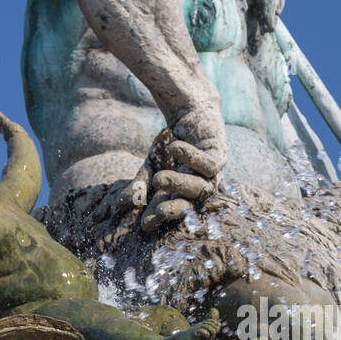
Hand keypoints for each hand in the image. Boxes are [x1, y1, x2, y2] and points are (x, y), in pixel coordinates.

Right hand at [141, 106, 226, 233]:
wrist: (191, 115)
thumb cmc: (171, 146)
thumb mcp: (151, 166)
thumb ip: (139, 185)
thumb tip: (121, 204)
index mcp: (184, 195)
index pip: (172, 210)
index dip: (160, 218)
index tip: (145, 224)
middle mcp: (199, 189)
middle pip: (192, 204)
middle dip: (175, 209)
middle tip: (159, 211)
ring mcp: (211, 174)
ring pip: (201, 186)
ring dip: (179, 184)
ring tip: (158, 180)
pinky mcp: (219, 155)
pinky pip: (210, 163)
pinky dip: (192, 158)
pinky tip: (173, 148)